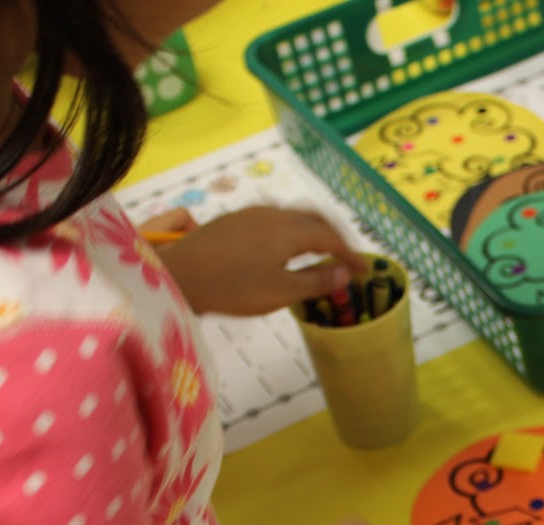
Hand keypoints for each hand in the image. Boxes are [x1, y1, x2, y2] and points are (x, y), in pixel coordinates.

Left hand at [155, 206, 357, 316]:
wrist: (179, 275)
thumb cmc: (232, 288)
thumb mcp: (281, 292)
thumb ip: (316, 281)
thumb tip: (344, 274)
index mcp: (290, 232)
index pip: (331, 239)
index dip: (351, 254)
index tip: (364, 270)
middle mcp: (274, 214)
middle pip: (315, 218)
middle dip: (335, 235)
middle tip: (346, 254)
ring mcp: (252, 213)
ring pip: (293, 214)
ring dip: (312, 228)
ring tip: (318, 247)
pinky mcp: (234, 218)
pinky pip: (274, 216)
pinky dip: (291, 227)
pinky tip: (283, 243)